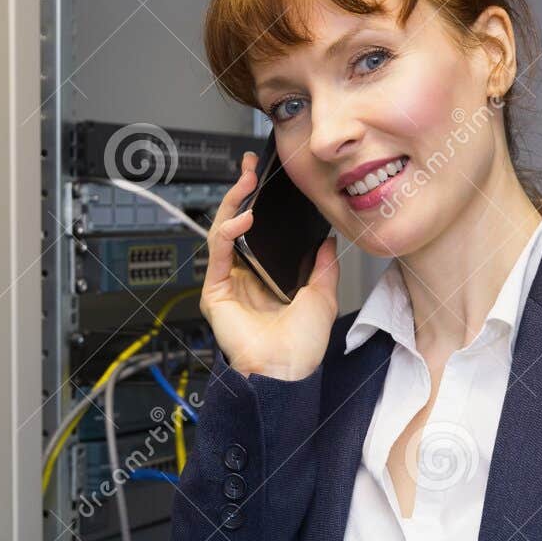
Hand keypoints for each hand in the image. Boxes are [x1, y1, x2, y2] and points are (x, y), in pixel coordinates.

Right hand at [202, 150, 338, 379]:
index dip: (258, 204)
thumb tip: (326, 240)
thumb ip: (322, 266)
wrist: (287, 372)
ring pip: (222, 232)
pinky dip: (228, 232)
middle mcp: (243, 277)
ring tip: (245, 183)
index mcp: (266, 277)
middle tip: (249, 168)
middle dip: (240, 193)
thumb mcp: (323, 295)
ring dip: (232, 204)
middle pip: (234, 225)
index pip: (257, 231)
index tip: (266, 179)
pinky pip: (219, 253)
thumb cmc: (301, 346)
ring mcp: (227, 283)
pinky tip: (243, 218)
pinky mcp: (215, 291)